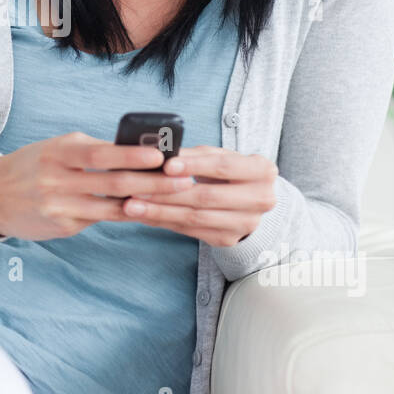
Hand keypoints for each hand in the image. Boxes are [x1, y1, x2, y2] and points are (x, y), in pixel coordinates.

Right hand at [0, 131, 195, 239]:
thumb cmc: (33, 166)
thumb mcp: (56, 149)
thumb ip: (90, 151)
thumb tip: (136, 153)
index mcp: (59, 152)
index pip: (101, 153)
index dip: (132, 156)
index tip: (160, 156)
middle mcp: (58, 178)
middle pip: (113, 181)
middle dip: (152, 182)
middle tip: (183, 180)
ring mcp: (60, 205)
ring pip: (111, 206)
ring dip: (145, 203)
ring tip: (174, 198)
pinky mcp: (62, 226)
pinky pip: (98, 220)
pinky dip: (123, 215)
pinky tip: (145, 212)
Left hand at [119, 145, 278, 246]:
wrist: (249, 199)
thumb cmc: (228, 171)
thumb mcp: (219, 156)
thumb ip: (194, 155)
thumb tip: (160, 154)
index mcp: (262, 171)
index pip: (224, 167)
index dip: (193, 165)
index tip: (166, 165)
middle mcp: (261, 200)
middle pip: (207, 197)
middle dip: (168, 193)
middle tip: (136, 188)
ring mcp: (246, 224)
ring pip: (195, 217)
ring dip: (159, 211)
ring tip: (131, 205)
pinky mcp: (228, 239)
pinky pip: (190, 231)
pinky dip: (164, 222)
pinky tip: (143, 215)